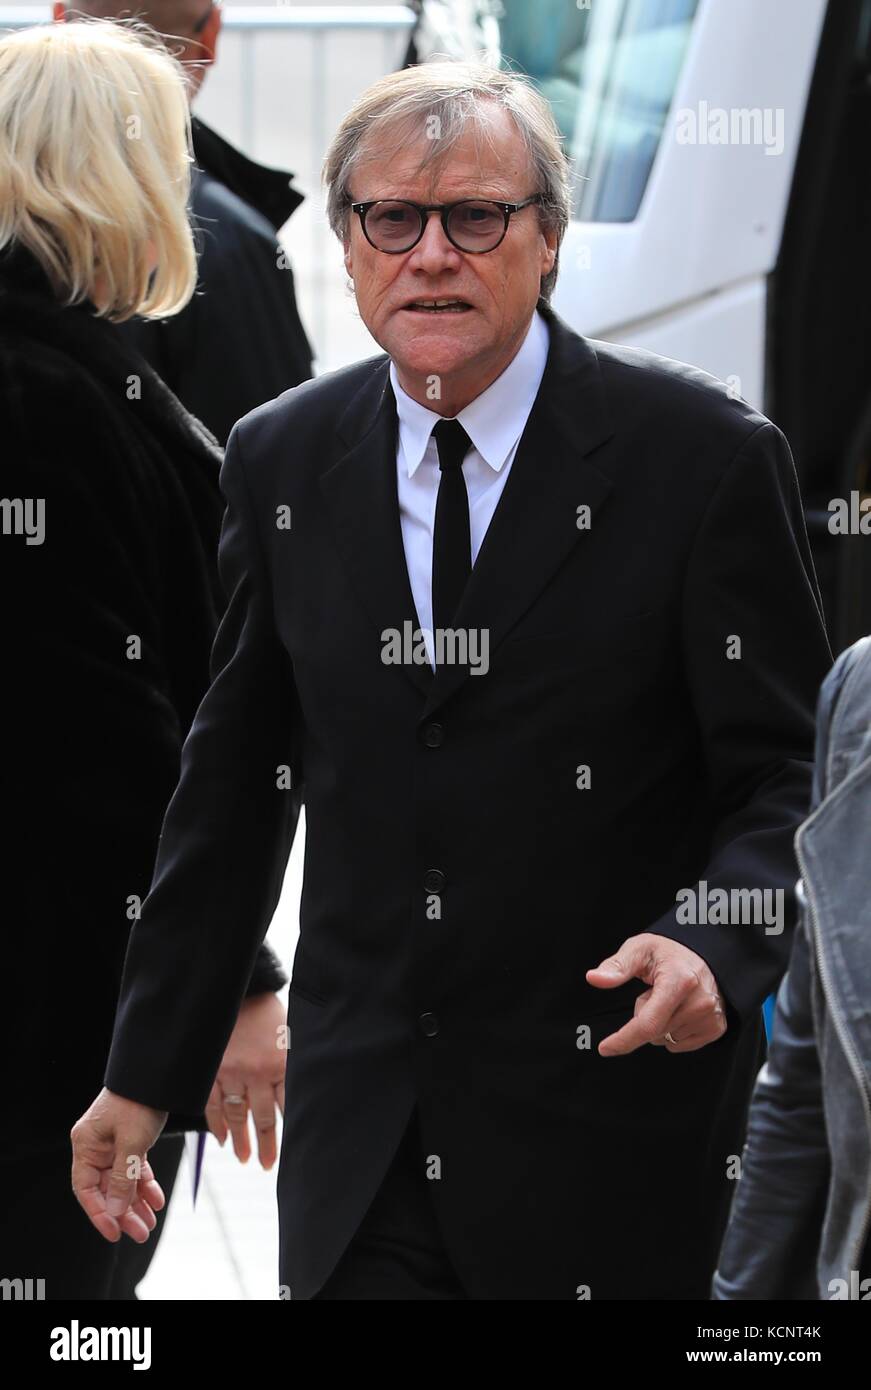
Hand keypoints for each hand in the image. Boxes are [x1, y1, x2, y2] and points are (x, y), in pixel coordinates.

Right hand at [71, 1088, 167, 1241]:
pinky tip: (157, 1200)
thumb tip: (114, 1212)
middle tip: (141, 1233)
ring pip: (121, 1182)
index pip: (86, 1189)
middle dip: (123, 1212)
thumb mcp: (132, 1143)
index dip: (99, 1213)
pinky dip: (145, 1184)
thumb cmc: (139, 1102)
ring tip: (151, 1222)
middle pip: (105, 1189)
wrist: (157, 1073)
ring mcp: (112, 1144)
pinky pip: (134, 1169)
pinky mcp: (129, 1140)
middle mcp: (95, 1146)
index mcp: (86, 1145)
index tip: (114, 1234)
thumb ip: (122, 1179)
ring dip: (136, 1202)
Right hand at [205, 992, 286, 1168]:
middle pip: (263, 1118)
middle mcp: (256, 1072)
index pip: (288, 1107)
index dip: (291, 1131)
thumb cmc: (268, 1014)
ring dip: (240, 1141)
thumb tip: (307, 1091)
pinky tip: (221, 1138)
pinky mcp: (211, 1071)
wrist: (237, 991)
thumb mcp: (289, 1036)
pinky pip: (212, 1105)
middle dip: (265, 1146)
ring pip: (237, 1116)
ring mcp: (231, 1073)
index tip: (293, 1150)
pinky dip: (216, 1124)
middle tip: (266, 1164)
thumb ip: (293, 1064)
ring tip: (244, 1157)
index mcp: (279, 1064)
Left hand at [587, 933, 726, 1055]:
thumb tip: (594, 978)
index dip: (623, 1039)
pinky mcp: (716, 1027)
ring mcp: (710, 1017)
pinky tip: (680, 1011)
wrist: (705, 955)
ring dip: (659, 1025)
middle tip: (651, 993)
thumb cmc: (669, 952)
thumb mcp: (639, 949)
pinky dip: (673, 1031)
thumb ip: (616, 966)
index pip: (647, 1023)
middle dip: (642, 1016)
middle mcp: (699, 1002)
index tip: (605, 1048)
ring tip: (670, 1000)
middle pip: (653, 1032)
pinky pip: (680, 1044)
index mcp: (679, 981)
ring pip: (665, 1040)